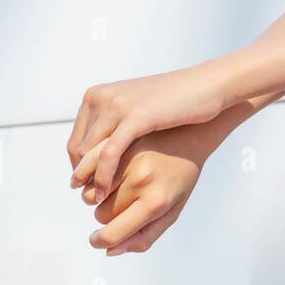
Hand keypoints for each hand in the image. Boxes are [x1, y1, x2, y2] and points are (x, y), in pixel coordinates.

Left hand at [68, 63, 230, 202]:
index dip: (80, 167)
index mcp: (98, 95)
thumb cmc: (178, 100)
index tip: (92, 185)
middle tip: (92, 196)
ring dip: (89, 180)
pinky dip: (103, 176)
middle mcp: (101, 98)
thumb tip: (102, 146)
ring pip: (88, 153)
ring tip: (96, 200)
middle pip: (78, 149)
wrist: (208, 85)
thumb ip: (116, 123)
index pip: (76, 141)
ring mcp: (117, 106)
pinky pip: (109, 154)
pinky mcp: (135, 117)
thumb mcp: (138, 107)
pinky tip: (106, 193)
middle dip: (83, 176)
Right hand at [81, 124, 213, 255]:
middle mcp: (141, 181)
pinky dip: (87, 177)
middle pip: (101, 214)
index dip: (100, 241)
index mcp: (156, 202)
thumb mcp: (171, 211)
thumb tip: (110, 250)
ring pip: (91, 194)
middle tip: (130, 199)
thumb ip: (144, 236)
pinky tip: (98, 177)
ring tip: (119, 186)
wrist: (189, 136)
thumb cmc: (179, 178)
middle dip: (110, 213)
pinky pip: (85, 169)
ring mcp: (128, 161)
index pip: (113, 233)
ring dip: (99, 195)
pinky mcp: (118, 144)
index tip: (98, 240)